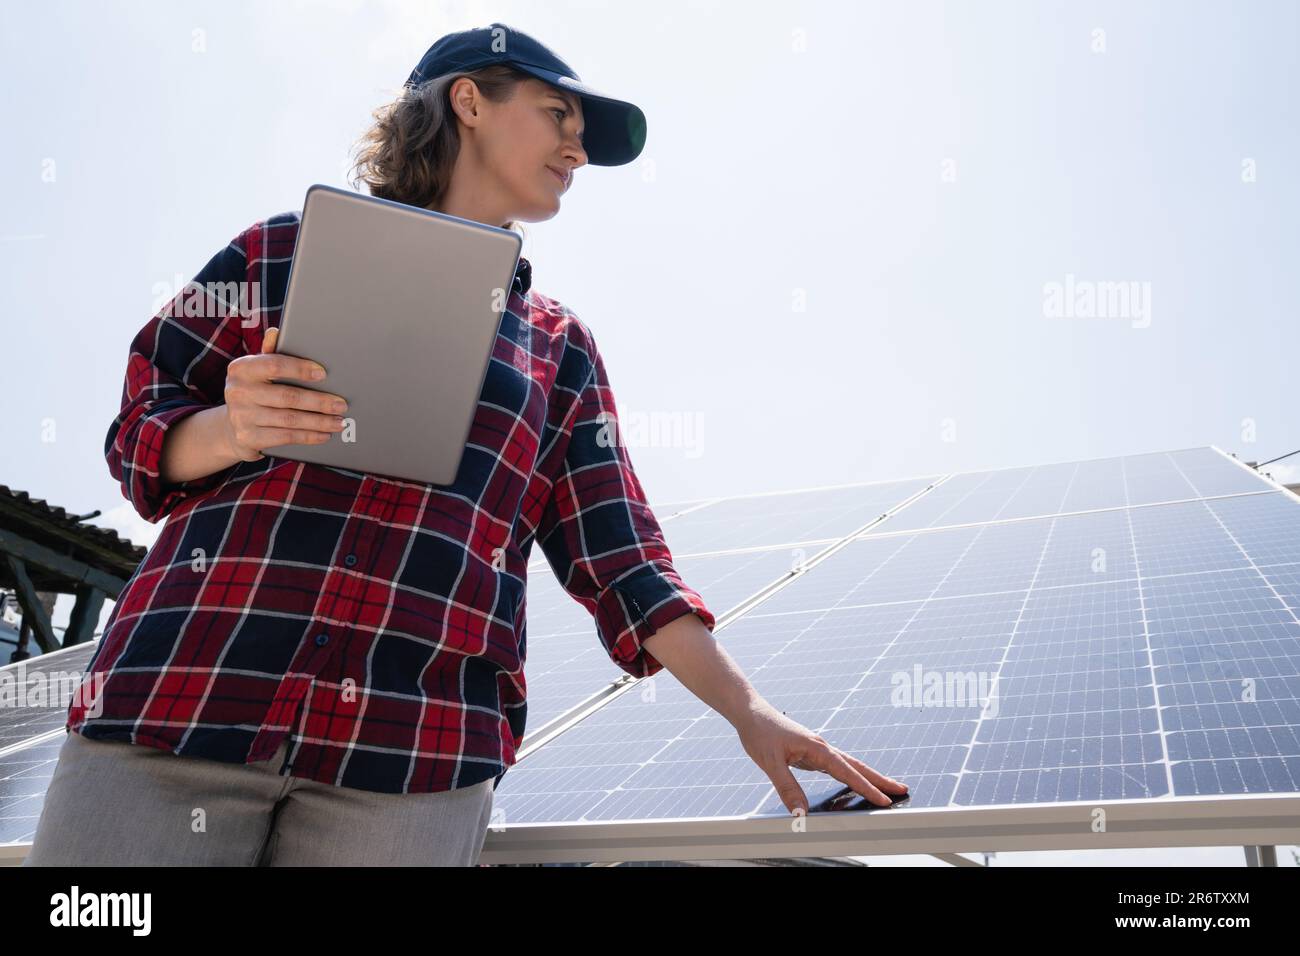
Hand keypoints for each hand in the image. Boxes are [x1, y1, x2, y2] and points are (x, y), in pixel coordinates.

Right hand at [221, 327, 349, 461]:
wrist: (233, 427)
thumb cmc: (254, 392)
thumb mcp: (258, 371)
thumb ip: (270, 353)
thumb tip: (276, 332)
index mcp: (241, 368)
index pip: (274, 365)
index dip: (300, 369)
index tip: (323, 374)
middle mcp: (238, 392)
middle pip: (288, 396)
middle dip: (319, 401)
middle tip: (341, 405)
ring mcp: (241, 416)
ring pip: (290, 419)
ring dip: (319, 422)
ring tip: (338, 421)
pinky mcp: (248, 438)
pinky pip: (286, 437)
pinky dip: (308, 436)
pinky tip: (324, 434)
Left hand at [733, 699, 908, 814]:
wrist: (750, 712)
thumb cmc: (759, 732)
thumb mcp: (770, 762)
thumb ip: (787, 787)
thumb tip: (801, 813)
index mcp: (817, 748)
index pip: (847, 772)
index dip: (867, 788)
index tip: (885, 800)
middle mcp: (821, 747)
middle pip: (857, 765)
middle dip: (880, 779)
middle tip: (903, 790)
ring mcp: (817, 749)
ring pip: (849, 765)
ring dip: (868, 776)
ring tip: (887, 787)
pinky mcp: (810, 752)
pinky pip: (837, 766)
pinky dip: (850, 774)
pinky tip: (853, 781)